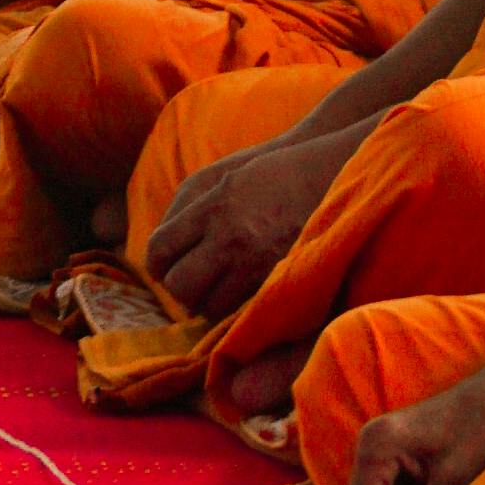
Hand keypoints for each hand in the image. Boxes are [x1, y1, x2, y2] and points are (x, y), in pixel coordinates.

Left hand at [145, 123, 350, 315]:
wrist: (329, 176)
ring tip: (211, 290)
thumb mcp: (225, 178)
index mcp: (214, 208)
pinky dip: (232, 307)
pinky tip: (236, 293)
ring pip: (209, 305)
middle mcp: (231, 238)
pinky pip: (240, 310)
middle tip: (185, 282)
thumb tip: (161, 250)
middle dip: (177, 288)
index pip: (161, 248)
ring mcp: (256, 262)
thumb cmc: (273, 174)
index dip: (155, 264)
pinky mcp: (277, 279)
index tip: (160, 267)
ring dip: (205, 302)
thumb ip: (190, 210)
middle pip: (180, 284)